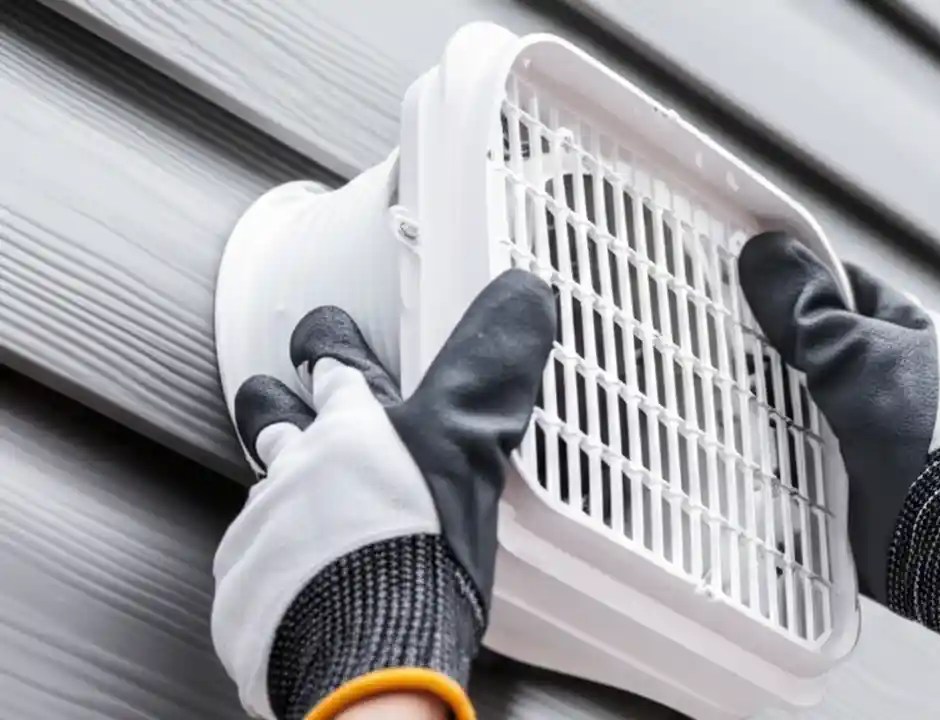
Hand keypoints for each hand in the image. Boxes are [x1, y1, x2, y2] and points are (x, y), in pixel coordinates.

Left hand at [210, 269, 555, 719]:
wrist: (370, 650)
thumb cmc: (416, 546)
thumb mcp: (466, 443)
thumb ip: (491, 368)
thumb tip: (526, 293)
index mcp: (347, 430)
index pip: (330, 362)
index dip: (327, 341)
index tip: (323, 333)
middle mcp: (293, 473)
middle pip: (269, 419)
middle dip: (275, 405)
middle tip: (280, 404)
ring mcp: (263, 535)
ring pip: (264, 499)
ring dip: (286, 500)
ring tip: (315, 522)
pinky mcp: (246, 595)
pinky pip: (254, 572)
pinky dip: (278, 572)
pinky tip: (309, 587)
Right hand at [737, 232, 939, 693]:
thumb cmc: (925, 434)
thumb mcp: (853, 353)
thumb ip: (803, 308)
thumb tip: (762, 252)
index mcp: (914, 335)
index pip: (844, 290)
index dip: (795, 282)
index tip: (743, 279)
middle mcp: (898, 383)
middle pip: (818, 352)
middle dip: (771, 354)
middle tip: (716, 346)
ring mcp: (879, 437)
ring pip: (806, 410)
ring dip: (769, 414)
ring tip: (713, 402)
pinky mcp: (859, 487)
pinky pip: (805, 465)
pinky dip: (776, 464)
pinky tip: (738, 458)